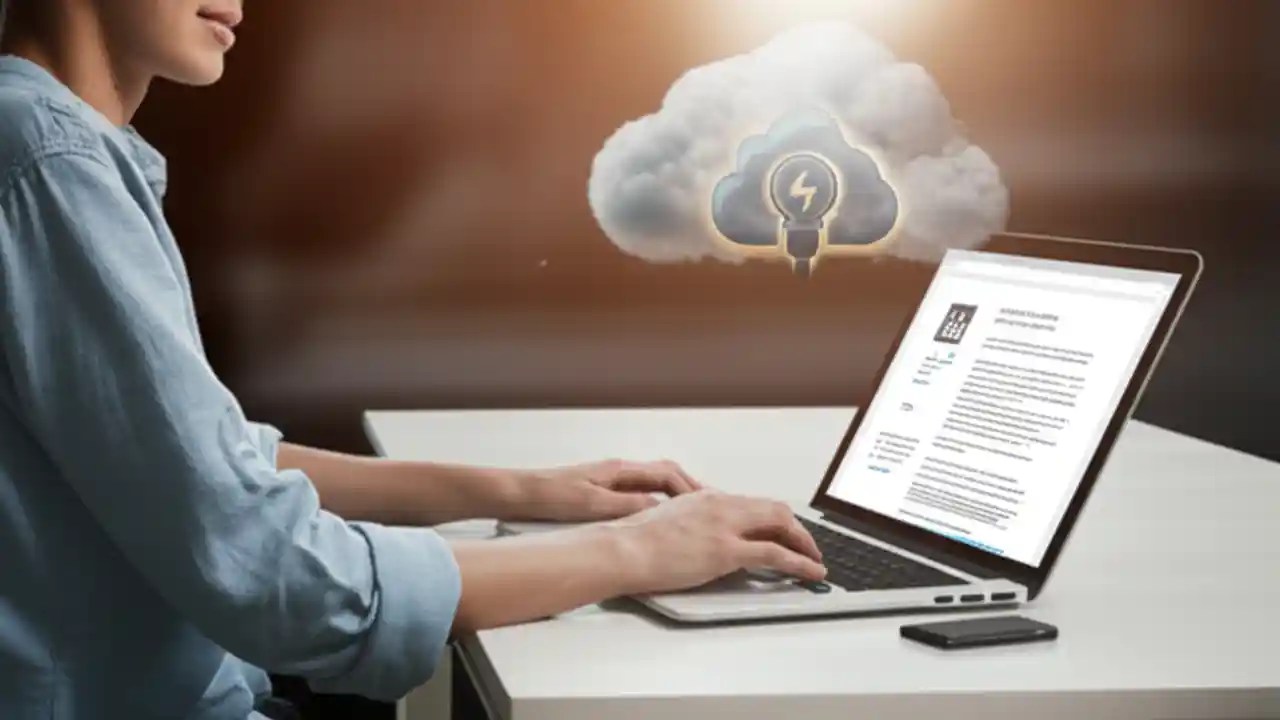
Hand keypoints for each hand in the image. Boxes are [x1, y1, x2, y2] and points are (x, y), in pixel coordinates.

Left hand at [508, 458, 702, 521]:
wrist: (519, 492)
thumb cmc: (551, 496)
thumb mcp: (592, 504)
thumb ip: (627, 504)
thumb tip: (662, 508)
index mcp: (620, 470)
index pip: (668, 475)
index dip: (691, 490)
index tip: (710, 504)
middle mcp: (619, 470)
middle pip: (666, 473)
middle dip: (690, 488)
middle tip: (712, 505)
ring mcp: (611, 478)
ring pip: (654, 482)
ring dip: (676, 493)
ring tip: (693, 511)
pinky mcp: (601, 489)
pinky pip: (640, 490)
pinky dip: (658, 499)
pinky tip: (659, 516)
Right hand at [609, 490, 825, 594]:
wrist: (622, 548)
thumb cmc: (634, 540)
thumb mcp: (669, 519)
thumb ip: (692, 522)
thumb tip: (702, 536)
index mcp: (707, 498)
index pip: (753, 503)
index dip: (775, 518)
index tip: (784, 531)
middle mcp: (721, 505)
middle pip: (774, 509)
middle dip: (796, 528)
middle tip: (807, 545)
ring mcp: (725, 525)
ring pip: (781, 524)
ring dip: (804, 542)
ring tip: (814, 559)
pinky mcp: (726, 550)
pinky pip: (776, 553)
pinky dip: (800, 561)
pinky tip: (811, 570)